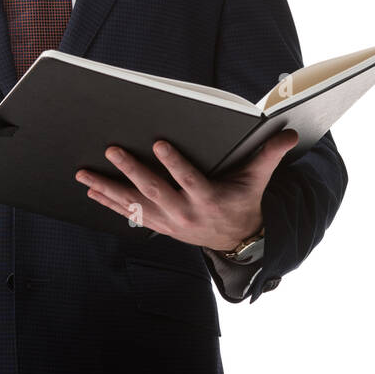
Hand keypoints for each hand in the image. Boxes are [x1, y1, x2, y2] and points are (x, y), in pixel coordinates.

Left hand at [75, 129, 299, 250]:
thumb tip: (290, 133)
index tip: (158, 143)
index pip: (189, 179)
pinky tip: (91, 190)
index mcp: (209, 199)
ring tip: (85, 174)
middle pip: (155, 190)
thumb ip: (270, 155)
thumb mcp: (258, 179)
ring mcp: (169, 222)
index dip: (173, 163)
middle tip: (111, 149)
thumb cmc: (244, 200)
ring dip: (108, 188)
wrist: (236, 240)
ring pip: (135, 205)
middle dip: (130, 170)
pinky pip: (129, 214)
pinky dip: (109, 202)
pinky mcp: (158, 225)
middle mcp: (186, 213)